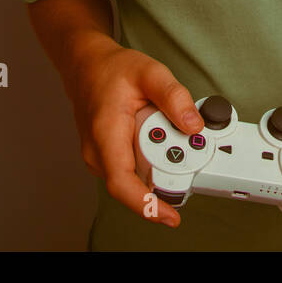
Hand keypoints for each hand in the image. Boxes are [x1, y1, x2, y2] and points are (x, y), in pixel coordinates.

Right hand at [66, 34, 203, 227]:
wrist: (87, 66)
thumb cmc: (112, 70)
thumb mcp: (150, 72)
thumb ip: (174, 97)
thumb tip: (194, 125)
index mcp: (105, 132)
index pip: (122, 182)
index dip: (145, 205)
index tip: (169, 216)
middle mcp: (97, 152)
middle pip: (134, 184)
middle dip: (166, 179)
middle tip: (193, 155)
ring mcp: (99, 158)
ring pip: (134, 179)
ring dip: (159, 169)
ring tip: (177, 141)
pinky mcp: (106, 159)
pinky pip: (132, 171)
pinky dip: (151, 163)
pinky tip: (163, 143)